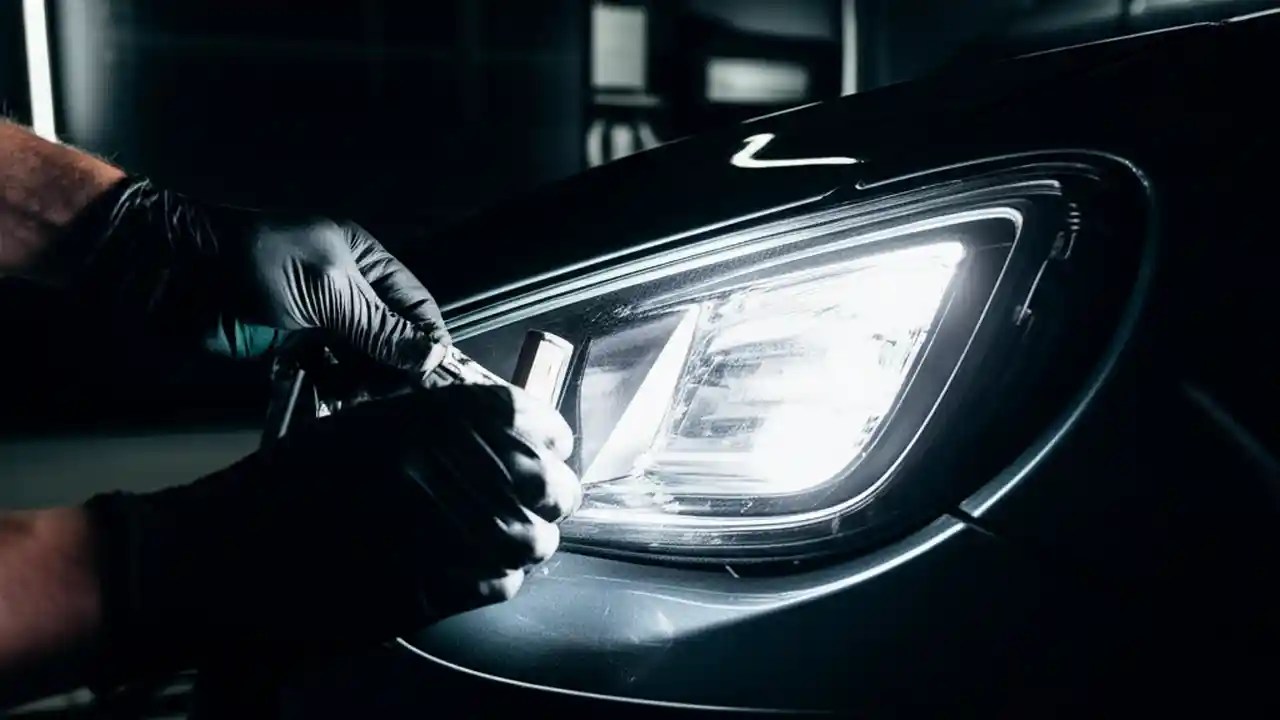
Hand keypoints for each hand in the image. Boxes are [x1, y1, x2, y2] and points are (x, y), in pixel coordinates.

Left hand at [73, 178, 447, 371]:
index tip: (437, 378)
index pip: (415, 304)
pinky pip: (328, 373)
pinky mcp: (292, 347)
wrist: (176, 275)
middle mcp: (347, 289)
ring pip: (361, 360)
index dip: (428, 340)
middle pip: (391, 336)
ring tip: (361, 403)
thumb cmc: (256, 265)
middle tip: (395, 399)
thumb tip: (433, 358)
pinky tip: (336, 403)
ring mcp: (319, 319)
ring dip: (365, 384)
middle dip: (396, 367)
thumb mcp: (328, 291)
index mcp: (363, 260)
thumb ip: (379, 327)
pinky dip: (335, 389)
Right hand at [83, 383, 580, 681]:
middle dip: (556, 491)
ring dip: (532, 541)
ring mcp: (432, 530)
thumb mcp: (358, 430)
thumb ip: (431, 426)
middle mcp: (434, 468)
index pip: (521, 414)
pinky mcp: (424, 589)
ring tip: (522, 541)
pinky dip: (501, 579)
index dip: (551, 432)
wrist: (220, 556)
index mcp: (416, 419)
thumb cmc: (280, 490)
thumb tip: (504, 436)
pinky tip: (485, 573)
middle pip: (541, 479)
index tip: (557, 444)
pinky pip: (497, 582)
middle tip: (553, 499)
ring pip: (528, 537)